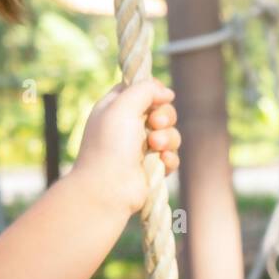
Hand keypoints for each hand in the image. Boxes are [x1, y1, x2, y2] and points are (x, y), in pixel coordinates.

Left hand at [70, 77, 180, 215]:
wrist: (107, 189)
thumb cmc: (110, 145)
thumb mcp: (122, 106)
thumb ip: (144, 90)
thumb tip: (166, 92)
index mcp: (114, 109)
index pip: (138, 90)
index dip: (152, 91)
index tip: (158, 98)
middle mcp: (126, 127)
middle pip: (160, 110)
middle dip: (165, 116)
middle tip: (155, 124)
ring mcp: (139, 148)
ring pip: (170, 134)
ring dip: (168, 138)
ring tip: (155, 147)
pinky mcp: (151, 167)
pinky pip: (171, 156)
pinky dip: (169, 158)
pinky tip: (161, 163)